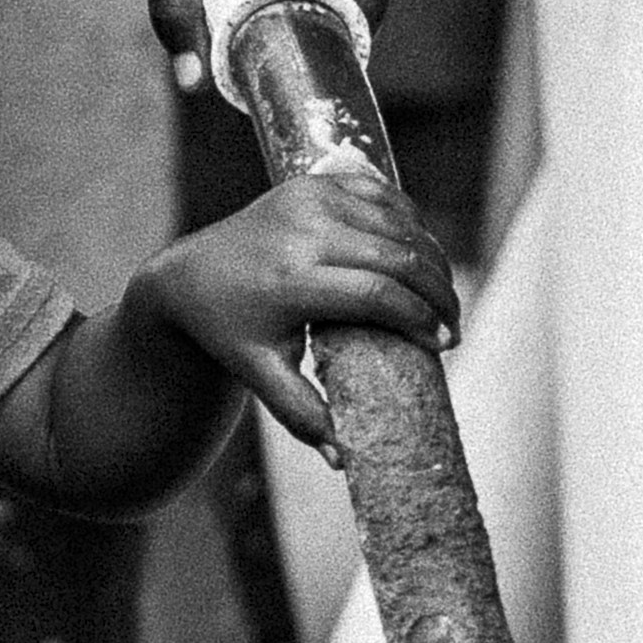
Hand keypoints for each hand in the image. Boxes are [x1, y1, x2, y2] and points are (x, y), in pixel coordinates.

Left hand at [138, 167, 458, 457]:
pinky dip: (410, 223)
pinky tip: (420, 256)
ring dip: (433, 259)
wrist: (189, 276)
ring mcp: (308, 199)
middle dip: (439, 292)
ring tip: (443, 298)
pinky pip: (383, 196)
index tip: (444, 344)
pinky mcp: (314, 182)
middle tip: (454, 325)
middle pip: (399, 257)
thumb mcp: (260, 375)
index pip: (378, 294)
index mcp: (290, 280)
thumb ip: (303, 415)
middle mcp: (301, 231)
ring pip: (399, 224)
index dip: (420, 319)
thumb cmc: (230, 333)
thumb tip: (349, 460)